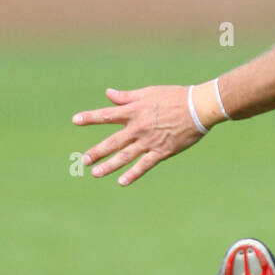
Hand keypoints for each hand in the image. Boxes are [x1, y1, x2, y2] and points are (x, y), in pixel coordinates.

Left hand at [72, 85, 205, 185]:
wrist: (198, 108)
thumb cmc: (174, 97)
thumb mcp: (148, 93)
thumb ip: (127, 96)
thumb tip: (108, 94)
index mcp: (134, 111)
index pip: (107, 115)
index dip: (90, 117)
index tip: (75, 120)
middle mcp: (138, 128)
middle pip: (113, 142)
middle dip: (97, 151)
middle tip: (84, 160)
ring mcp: (149, 141)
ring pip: (125, 156)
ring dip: (109, 166)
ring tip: (96, 173)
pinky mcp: (162, 151)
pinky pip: (144, 165)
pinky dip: (133, 174)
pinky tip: (122, 181)